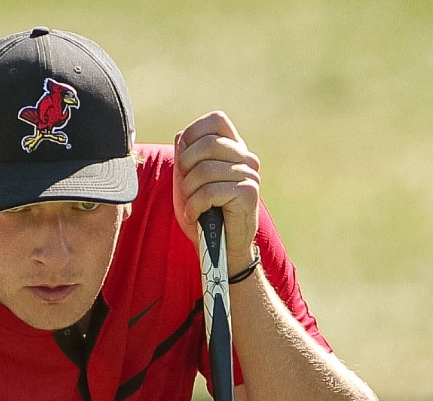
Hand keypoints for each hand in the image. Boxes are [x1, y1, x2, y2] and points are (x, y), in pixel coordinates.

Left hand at [171, 111, 261, 265]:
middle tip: (185, 188)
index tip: (184, 160)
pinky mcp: (248, 193)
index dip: (193, 134)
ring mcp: (250, 174)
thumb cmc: (203, 213)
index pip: (217, 121)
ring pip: (206, 169)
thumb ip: (186, 157)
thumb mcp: (189, 181)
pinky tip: (195, 215)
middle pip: (208, 144)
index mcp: (234, 149)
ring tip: (190, 206)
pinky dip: (195, 205)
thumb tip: (182, 136)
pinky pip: (210, 191)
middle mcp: (246, 158)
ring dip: (189, 191)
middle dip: (186, 166)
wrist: (218, 248)